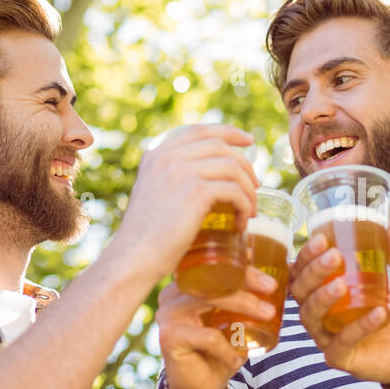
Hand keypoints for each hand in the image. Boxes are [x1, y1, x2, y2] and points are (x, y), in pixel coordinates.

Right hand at [113, 124, 257, 286]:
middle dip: (245, 164)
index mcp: (157, 154)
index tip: (249, 141)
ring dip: (248, 189)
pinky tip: (242, 223)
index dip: (229, 132)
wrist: (133, 257)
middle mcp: (167, 156)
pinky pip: (234, 191)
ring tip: (251, 210)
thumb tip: (208, 178)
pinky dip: (245, 207)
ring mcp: (181, 171)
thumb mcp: (154, 194)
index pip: (200, 130)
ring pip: (232, 167)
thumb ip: (173, 178)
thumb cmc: (146, 236)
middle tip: (255, 186)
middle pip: (221, 146)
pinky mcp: (195, 192)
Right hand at [156, 266, 278, 388]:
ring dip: (245, 305)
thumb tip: (276, 286)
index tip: (268, 275)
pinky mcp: (170, 337)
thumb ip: (245, 301)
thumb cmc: (218, 351)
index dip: (242, 267)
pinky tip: (237, 360)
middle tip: (272, 289)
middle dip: (246, 280)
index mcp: (186, 286)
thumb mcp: (234, 321)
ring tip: (268, 314)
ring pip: (211, 299)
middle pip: (212, 278)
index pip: (214, 268)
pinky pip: (208, 336)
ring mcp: (168, 314)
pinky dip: (229, 348)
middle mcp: (172, 295)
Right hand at [289, 217, 389, 383]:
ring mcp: (325, 336)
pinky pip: (341, 342)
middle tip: (334, 256)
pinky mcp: (339, 358)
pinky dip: (359, 326)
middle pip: (301, 291)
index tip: (322, 237)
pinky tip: (378, 313)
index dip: (306, 254)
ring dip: (324, 298)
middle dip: (313, 272)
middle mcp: (318, 312)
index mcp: (322, 289)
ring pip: (310, 317)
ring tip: (342, 284)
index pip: (302, 269)